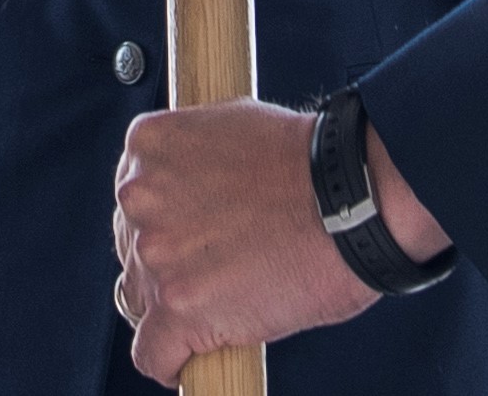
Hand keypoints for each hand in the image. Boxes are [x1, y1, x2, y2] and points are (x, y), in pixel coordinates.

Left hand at [112, 99, 406, 379]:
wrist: (353, 198)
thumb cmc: (312, 163)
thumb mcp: (235, 125)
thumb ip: (194, 155)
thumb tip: (189, 183)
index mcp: (150, 146)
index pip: (134, 200)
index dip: (167, 222)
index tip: (194, 236)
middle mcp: (141, 197)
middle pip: (134, 250)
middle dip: (170, 263)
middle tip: (217, 269)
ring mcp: (157, 254)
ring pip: (141, 300)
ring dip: (172, 308)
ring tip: (218, 307)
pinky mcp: (178, 307)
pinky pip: (151, 354)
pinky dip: (171, 361)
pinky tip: (192, 359)